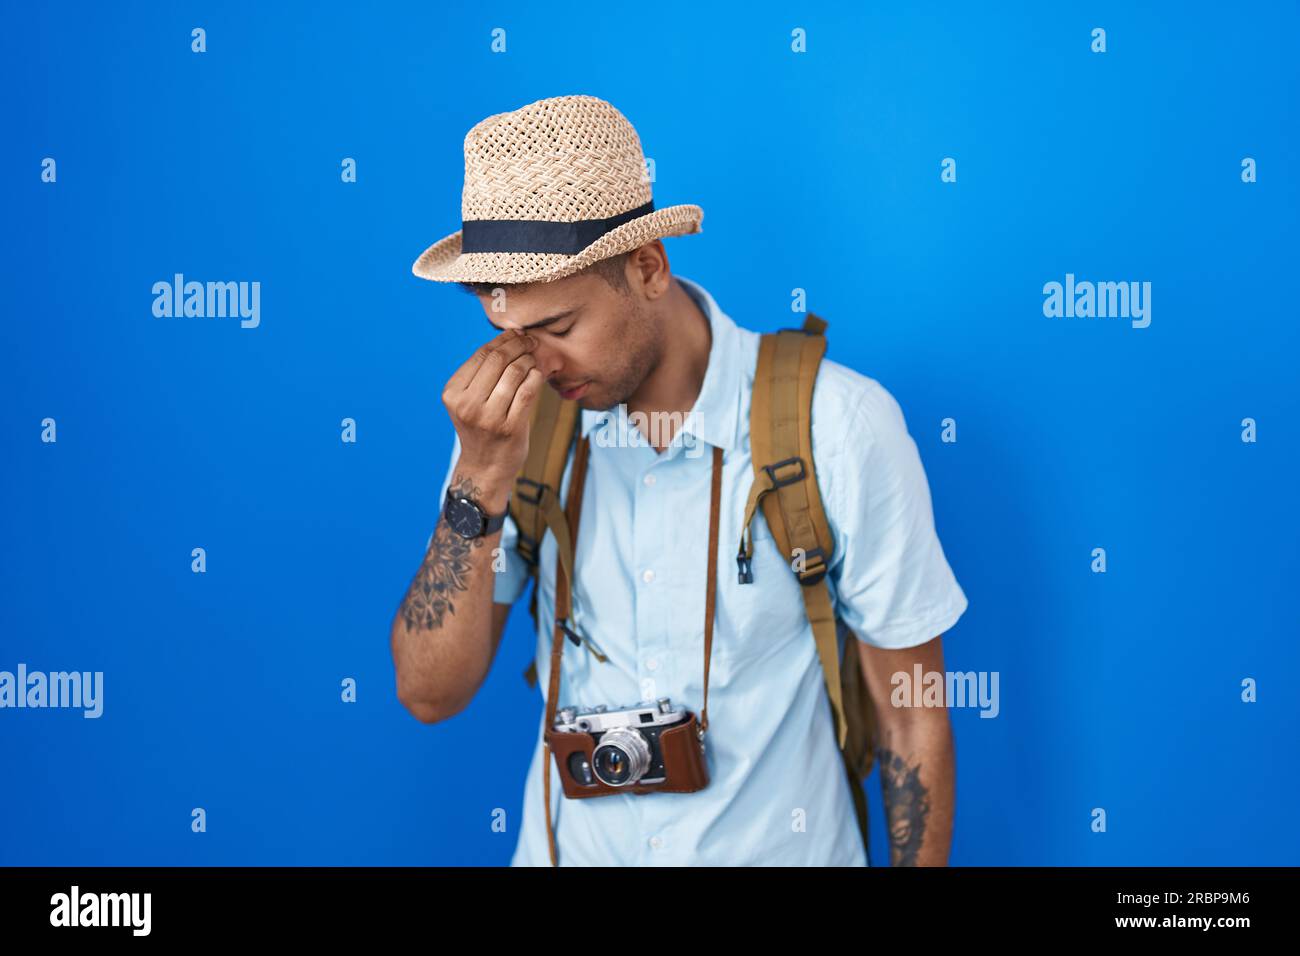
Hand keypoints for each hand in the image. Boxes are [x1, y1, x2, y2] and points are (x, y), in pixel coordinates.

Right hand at [442, 328, 542, 494]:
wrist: (485, 467)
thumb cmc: (481, 428)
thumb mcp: (470, 401)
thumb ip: (482, 374)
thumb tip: (510, 336)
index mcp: (453, 393)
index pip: (480, 355)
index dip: (502, 340)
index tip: (517, 333)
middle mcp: (467, 405)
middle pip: (498, 360)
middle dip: (518, 344)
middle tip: (530, 341)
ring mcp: (489, 417)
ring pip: (515, 372)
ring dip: (529, 360)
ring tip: (533, 359)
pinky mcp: (510, 427)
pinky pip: (529, 390)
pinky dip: (536, 377)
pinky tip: (537, 376)